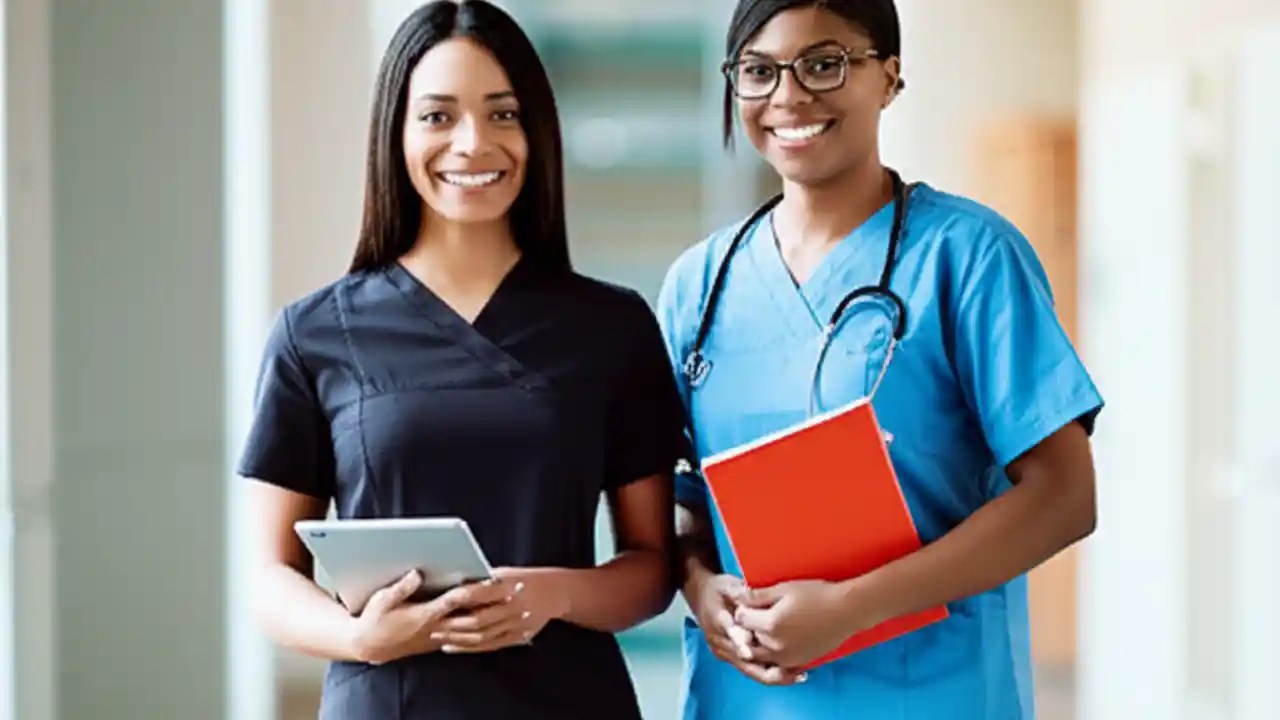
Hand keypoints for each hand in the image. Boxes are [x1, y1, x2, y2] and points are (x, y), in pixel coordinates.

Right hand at [348, 570, 508, 664]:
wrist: (370, 647)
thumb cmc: (375, 620)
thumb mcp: (381, 601)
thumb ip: (401, 587)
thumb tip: (418, 572)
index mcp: (425, 615)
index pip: (456, 600)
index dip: (476, 590)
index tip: (494, 581)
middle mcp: (438, 628)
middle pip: (475, 617)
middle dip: (498, 605)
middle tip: (518, 590)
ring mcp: (441, 638)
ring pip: (477, 634)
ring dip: (500, 622)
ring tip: (519, 608)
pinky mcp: (442, 642)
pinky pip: (471, 644)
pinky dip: (490, 638)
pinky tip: (505, 629)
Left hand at [429, 567, 568, 653]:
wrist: (556, 592)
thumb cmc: (525, 578)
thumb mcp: (506, 572)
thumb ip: (483, 580)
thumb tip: (453, 583)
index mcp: (510, 586)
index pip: (481, 593)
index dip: (460, 597)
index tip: (442, 599)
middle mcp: (513, 608)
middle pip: (478, 620)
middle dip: (452, 623)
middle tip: (432, 623)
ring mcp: (516, 625)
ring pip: (481, 637)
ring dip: (456, 638)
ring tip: (437, 635)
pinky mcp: (516, 638)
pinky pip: (488, 646)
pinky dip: (468, 648)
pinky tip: (451, 646)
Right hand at [684, 570, 805, 685]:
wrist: (701, 596)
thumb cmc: (718, 589)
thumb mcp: (727, 585)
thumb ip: (739, 591)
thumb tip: (750, 594)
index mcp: (716, 620)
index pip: (729, 631)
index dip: (740, 641)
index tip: (751, 650)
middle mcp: (718, 641)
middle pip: (743, 659)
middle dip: (767, 668)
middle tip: (792, 671)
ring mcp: (723, 652)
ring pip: (748, 669)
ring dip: (772, 675)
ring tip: (797, 676)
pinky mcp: (729, 657)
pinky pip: (750, 670)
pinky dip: (769, 673)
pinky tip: (789, 675)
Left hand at [732, 579, 862, 669]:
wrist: (846, 611)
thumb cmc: (817, 595)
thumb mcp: (784, 589)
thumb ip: (758, 596)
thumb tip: (739, 597)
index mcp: (769, 626)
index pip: (741, 620)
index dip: (743, 609)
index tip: (749, 602)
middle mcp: (776, 647)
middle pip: (748, 639)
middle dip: (748, 627)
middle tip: (756, 614)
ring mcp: (788, 658)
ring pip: (760, 654)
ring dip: (759, 642)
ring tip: (768, 626)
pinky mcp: (799, 662)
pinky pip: (776, 662)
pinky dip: (773, 652)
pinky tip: (781, 638)